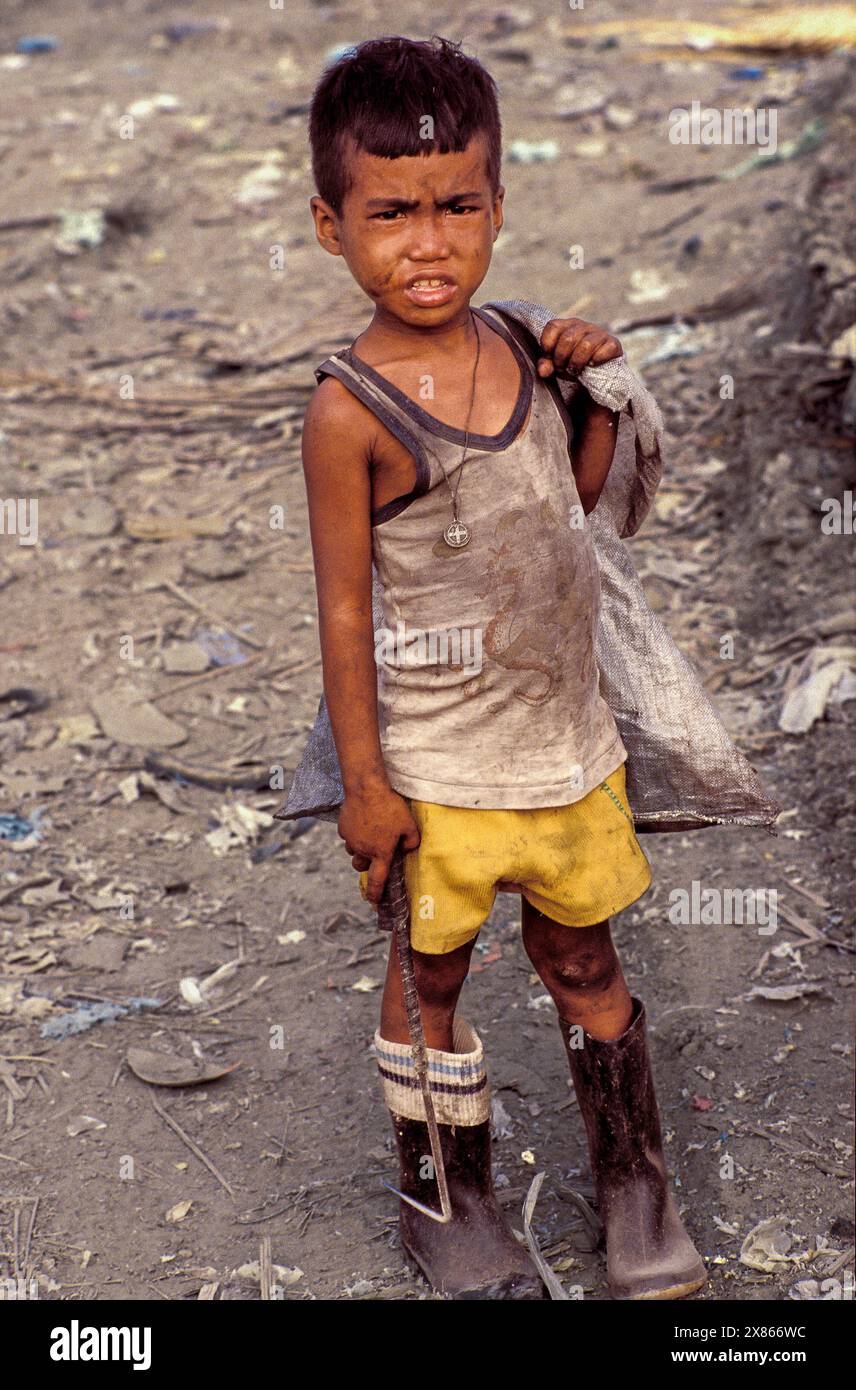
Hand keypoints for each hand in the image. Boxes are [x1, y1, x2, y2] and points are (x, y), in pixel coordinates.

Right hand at [338, 786, 420, 908]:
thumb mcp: (409, 825)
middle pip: (360, 866)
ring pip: (353, 851)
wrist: (366, 789)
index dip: (375, 893)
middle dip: (367, 864)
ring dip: (360, 848)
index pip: (377, 880)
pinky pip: (348, 836)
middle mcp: (363, 850)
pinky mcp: (342, 828)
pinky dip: (354, 833)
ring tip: (370, 832)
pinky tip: (362, 820)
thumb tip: (407, 849)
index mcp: (380, 853)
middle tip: (375, 852)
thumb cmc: (390, 807)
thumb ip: (412, 842)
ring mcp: (350, 840)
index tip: (373, 901)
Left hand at [537, 318, 621, 377]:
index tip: (549, 356)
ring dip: (577, 362)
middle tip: (562, 367)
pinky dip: (595, 361)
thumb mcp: (556, 365)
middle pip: (568, 338)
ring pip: (586, 345)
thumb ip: (546, 365)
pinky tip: (592, 366)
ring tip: (575, 370)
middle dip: (562, 358)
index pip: (553, 326)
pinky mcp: (613, 344)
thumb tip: (543, 371)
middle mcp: (583, 326)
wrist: (598, 373)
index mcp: (567, 326)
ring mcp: (599, 333)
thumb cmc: (573, 363)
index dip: (547, 344)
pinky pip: (603, 350)